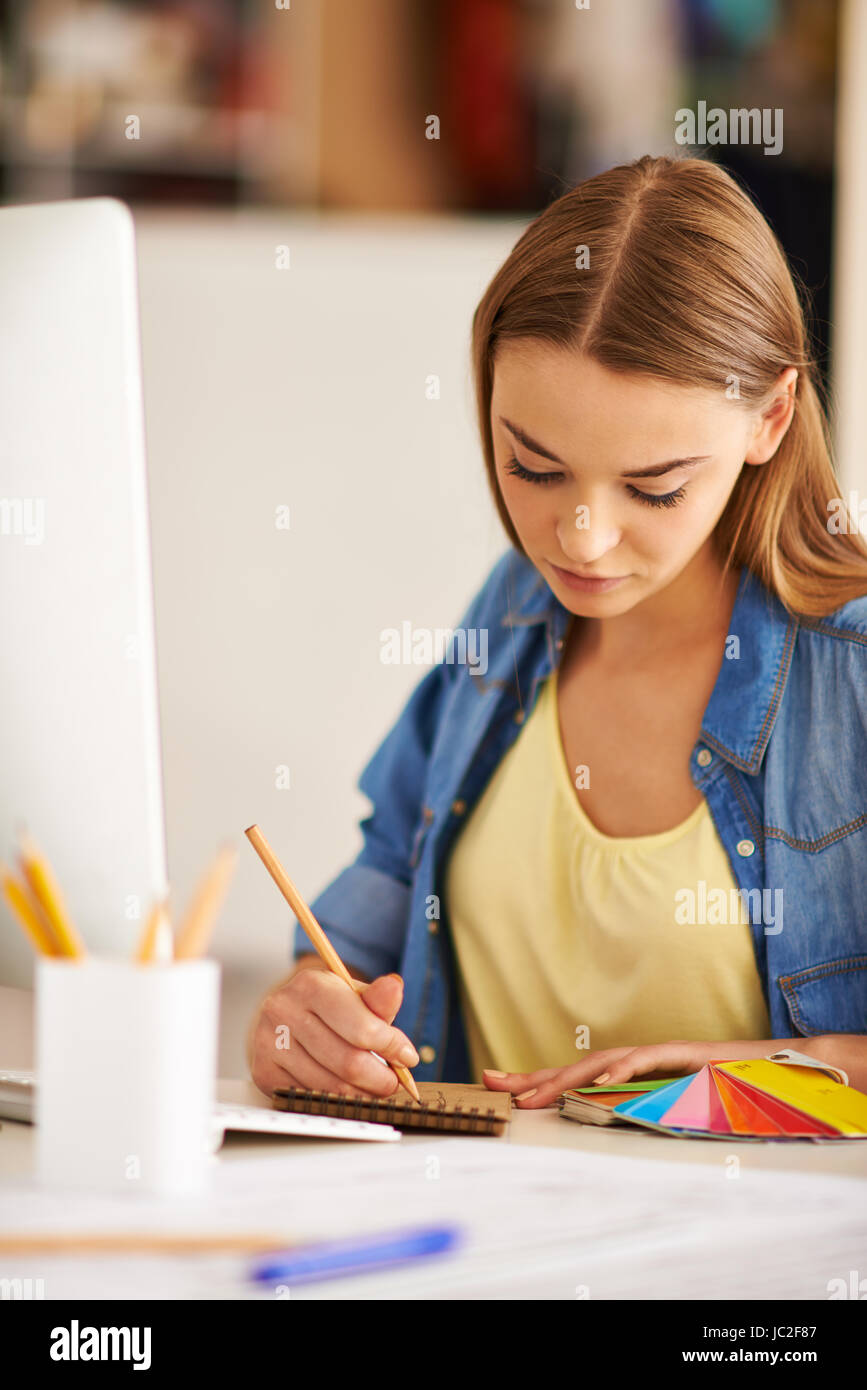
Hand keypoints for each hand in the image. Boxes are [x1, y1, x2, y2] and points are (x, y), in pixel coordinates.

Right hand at [249, 968, 419, 1099]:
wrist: (290, 1014)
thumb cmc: (329, 1007)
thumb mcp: (357, 996)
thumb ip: (379, 999)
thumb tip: (394, 987)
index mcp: (310, 984)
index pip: (361, 1027)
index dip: (391, 1047)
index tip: (407, 1057)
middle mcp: (283, 1010)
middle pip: (347, 1062)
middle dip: (380, 1078)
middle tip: (393, 1082)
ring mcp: (268, 1043)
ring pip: (329, 1086)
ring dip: (360, 1093)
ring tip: (373, 1087)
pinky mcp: (263, 1071)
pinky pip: (309, 1098)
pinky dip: (334, 1099)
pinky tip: (344, 1090)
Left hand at [482, 1038, 801, 1107]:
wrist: (771, 1068)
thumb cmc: (723, 1089)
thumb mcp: (670, 1105)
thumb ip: (636, 1107)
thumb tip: (600, 1119)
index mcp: (629, 1073)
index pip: (574, 1075)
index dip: (534, 1078)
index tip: (494, 1083)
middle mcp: (637, 1059)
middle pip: (576, 1066)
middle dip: (532, 1076)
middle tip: (492, 1084)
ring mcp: (659, 1054)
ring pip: (603, 1062)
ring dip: (565, 1078)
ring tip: (532, 1094)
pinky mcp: (684, 1056)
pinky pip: (647, 1061)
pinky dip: (622, 1069)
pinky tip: (599, 1080)